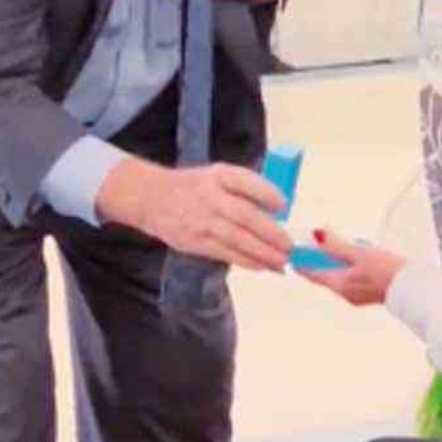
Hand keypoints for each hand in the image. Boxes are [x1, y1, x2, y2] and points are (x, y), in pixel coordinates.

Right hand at [95, 159, 290, 270]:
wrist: (151, 198)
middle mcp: (210, 197)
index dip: (266, 192)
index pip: (245, 181)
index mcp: (219, 175)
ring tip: (282, 262)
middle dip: (271, 232)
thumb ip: (244, 189)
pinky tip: (264, 267)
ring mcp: (201, 221)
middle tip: (290, 245)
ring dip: (263, 253)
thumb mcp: (217, 175)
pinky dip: (247, 261)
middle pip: (244, 215)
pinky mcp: (195, 242)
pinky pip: (226, 254)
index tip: (284, 205)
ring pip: (236, 239)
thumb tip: (279, 211)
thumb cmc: (194, 186)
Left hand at [294, 229, 406, 306]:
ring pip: (339, 277)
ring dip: (336, 263)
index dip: (302, 263)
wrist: (413, 289)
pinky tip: (357, 259)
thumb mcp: (360, 254)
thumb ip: (337, 245)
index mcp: (339, 285)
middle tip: (313, 247)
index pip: (313, 274)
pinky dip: (349, 268)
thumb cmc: (388, 272)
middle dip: (320, 261)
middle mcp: (345, 293)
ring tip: (336, 249)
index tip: (293, 254)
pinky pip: (352, 279)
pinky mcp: (369, 293)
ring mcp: (357, 295)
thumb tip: (318, 235)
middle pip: (325, 275)